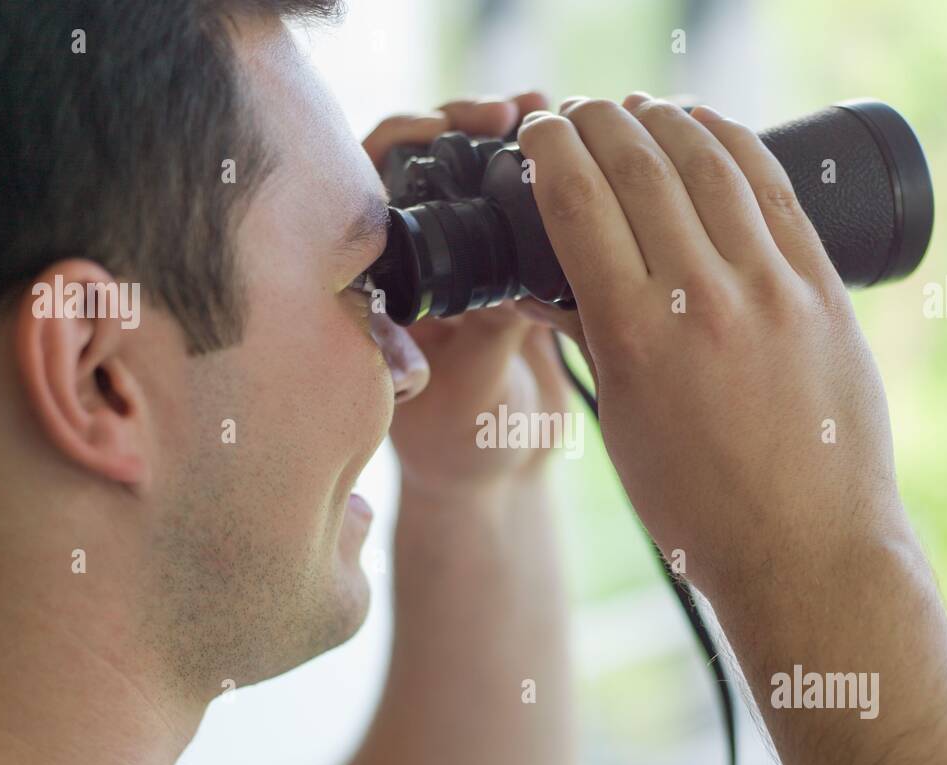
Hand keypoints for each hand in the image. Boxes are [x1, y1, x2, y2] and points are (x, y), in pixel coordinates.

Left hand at [362, 94, 571, 496]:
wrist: (505, 473)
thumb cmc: (467, 449)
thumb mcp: (475, 396)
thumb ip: (492, 336)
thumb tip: (522, 278)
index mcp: (379, 288)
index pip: (364, 192)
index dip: (394, 146)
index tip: (437, 129)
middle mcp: (412, 262)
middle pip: (419, 163)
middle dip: (459, 123)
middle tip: (502, 110)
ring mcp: (460, 258)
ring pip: (471, 172)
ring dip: (508, 135)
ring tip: (546, 109)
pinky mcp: (508, 261)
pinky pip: (520, 199)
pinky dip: (549, 169)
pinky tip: (581, 149)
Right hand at [517, 94, 910, 600]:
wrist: (807, 550)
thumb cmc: (701, 507)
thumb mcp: (621, 425)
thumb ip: (591, 340)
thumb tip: (552, 283)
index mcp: (636, 338)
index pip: (578, 204)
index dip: (551, 150)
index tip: (538, 132)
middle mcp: (704, 299)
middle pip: (641, 168)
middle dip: (600, 122)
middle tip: (580, 111)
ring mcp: (772, 289)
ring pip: (710, 164)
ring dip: (665, 120)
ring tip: (638, 109)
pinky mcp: (824, 290)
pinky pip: (776, 191)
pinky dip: (735, 144)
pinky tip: (709, 127)